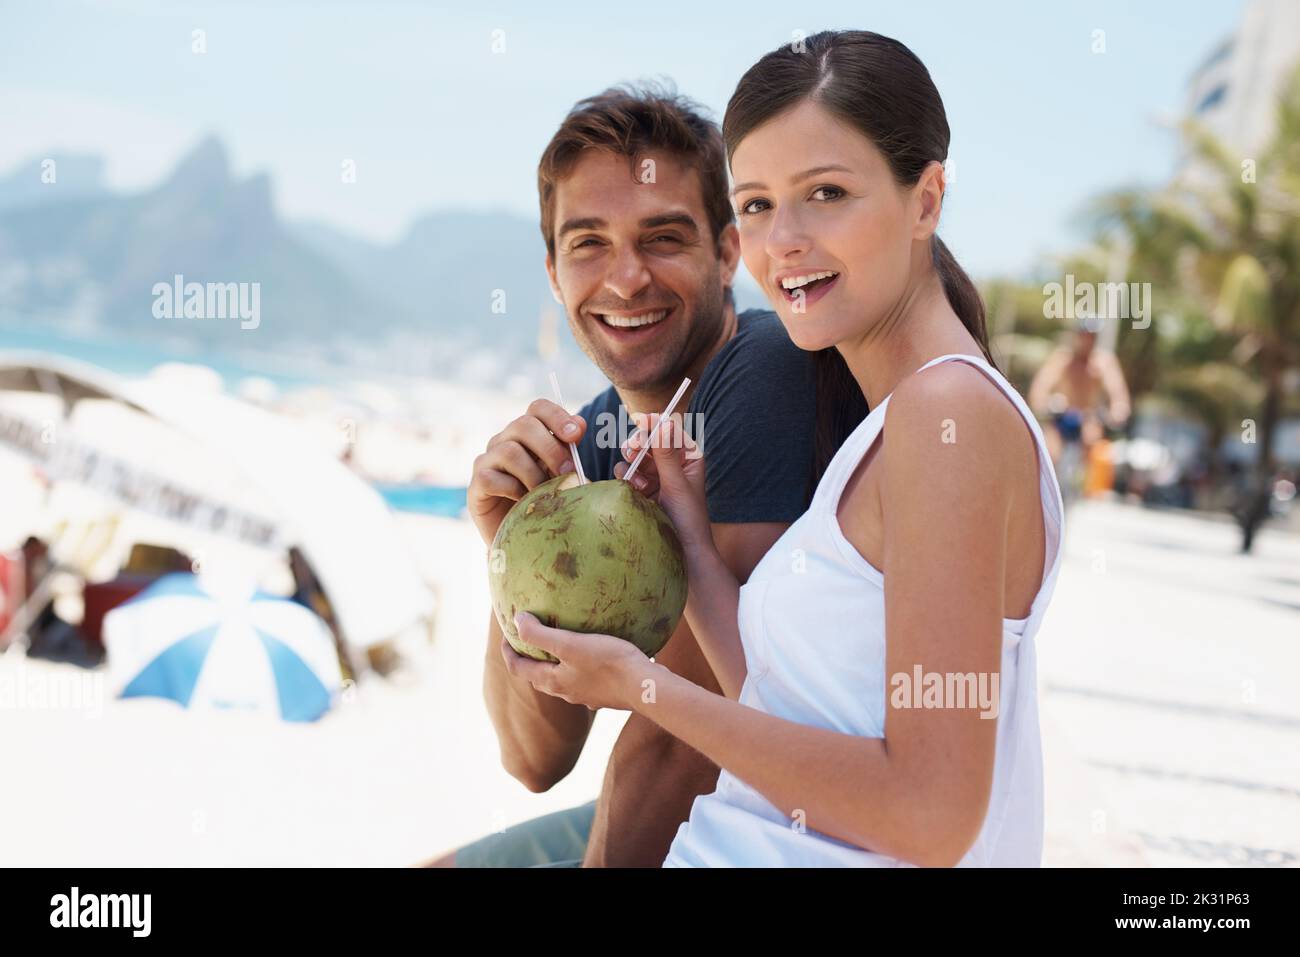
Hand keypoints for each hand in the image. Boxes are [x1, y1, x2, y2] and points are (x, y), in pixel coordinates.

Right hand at [468, 399, 584, 546]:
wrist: (523, 539)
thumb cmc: (546, 502)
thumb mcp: (563, 475)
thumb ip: (569, 450)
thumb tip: (580, 422)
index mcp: (528, 434)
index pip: (538, 408)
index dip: (557, 416)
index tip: (576, 435)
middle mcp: (504, 441)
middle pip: (524, 425)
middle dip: (550, 448)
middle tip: (567, 472)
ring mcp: (487, 461)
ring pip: (510, 451)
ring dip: (534, 474)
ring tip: (545, 494)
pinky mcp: (476, 485)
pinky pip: (493, 478)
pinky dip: (513, 490)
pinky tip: (523, 502)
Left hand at [501, 612, 655, 711]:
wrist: (646, 688)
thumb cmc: (608, 663)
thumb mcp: (570, 644)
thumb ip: (540, 634)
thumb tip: (517, 620)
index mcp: (553, 682)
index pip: (518, 669)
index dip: (508, 652)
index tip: (506, 635)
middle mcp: (566, 693)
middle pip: (539, 675)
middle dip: (530, 657)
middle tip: (530, 637)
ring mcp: (586, 696)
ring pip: (563, 679)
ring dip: (556, 662)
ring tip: (562, 642)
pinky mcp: (605, 695)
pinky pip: (585, 678)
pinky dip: (580, 666)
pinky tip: (594, 653)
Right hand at [615, 413, 711, 550]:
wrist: (683, 553)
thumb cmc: (688, 519)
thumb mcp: (677, 484)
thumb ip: (666, 454)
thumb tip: (664, 422)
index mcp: (688, 457)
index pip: (669, 430)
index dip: (655, 423)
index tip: (641, 420)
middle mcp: (671, 463)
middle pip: (648, 439)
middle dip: (639, 444)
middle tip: (634, 451)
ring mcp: (655, 475)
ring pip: (634, 456)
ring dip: (633, 464)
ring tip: (640, 482)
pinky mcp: (641, 488)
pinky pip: (626, 473)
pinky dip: (628, 479)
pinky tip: (638, 491)